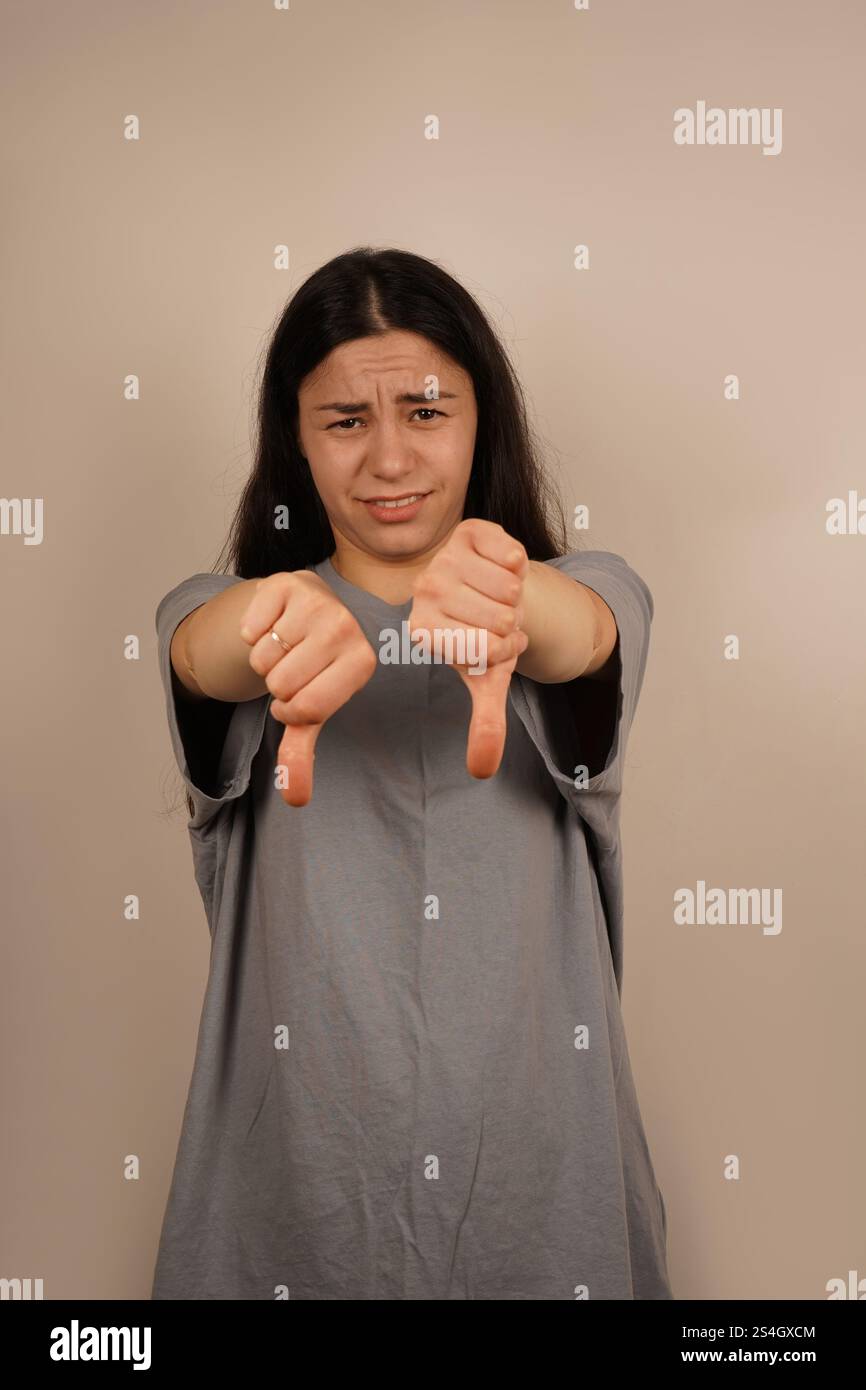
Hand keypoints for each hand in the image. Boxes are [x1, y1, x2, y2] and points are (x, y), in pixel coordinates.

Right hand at [240, 571, 377, 806]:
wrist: (303, 609)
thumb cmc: (313, 666)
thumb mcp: (309, 711)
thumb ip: (301, 755)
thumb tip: (295, 800)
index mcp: (362, 663)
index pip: (305, 710)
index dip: (290, 710)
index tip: (297, 698)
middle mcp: (346, 629)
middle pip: (281, 684)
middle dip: (277, 684)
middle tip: (292, 666)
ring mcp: (318, 603)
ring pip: (263, 658)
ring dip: (264, 659)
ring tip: (284, 646)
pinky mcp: (287, 584)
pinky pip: (249, 630)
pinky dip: (251, 632)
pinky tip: (272, 624)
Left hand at [407, 519, 529, 778]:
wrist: (493, 593)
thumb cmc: (485, 636)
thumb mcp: (488, 681)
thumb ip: (484, 726)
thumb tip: (483, 771)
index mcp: (422, 631)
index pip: (487, 649)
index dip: (502, 649)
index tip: (490, 644)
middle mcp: (424, 592)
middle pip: (501, 617)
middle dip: (512, 623)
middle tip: (497, 619)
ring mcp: (444, 557)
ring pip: (509, 587)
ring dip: (517, 594)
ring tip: (499, 597)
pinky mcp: (469, 531)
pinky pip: (514, 555)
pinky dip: (520, 565)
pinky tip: (502, 569)